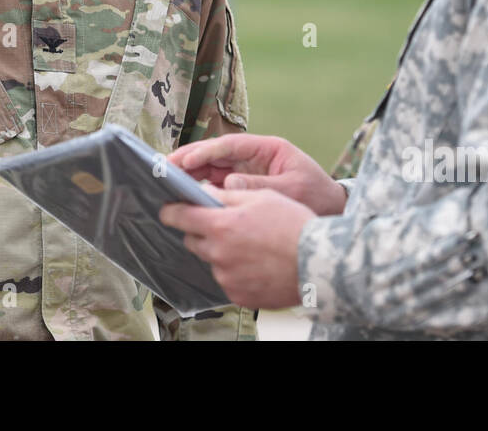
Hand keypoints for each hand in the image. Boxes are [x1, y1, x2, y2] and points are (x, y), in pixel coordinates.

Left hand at [160, 188, 313, 309]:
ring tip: (251, 246)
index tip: (168, 210)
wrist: (319, 264)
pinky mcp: (238, 294)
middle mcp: (219, 253)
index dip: (171, 211)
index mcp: (221, 225)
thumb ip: (228, 195)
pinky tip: (257, 264)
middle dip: (202, 232)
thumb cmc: (295, 226)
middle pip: (193, 240)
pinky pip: (228, 280)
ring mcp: (227, 277)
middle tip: (224, 226)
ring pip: (212, 260)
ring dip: (222, 252)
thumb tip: (206, 192)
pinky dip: (236, 272)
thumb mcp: (262, 197)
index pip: (179, 217)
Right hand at [169, 133, 347, 215]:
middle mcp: (254, 157)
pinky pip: (219, 185)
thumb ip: (260, 185)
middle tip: (166, 167)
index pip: (230, 145)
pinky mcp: (245, 187)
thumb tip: (229, 184)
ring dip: (191, 174)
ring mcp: (248, 171)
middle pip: (216, 155)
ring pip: (213, 169)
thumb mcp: (292, 189)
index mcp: (267, 148)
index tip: (185, 160)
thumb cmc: (317, 196)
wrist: (333, 211)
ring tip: (168, 180)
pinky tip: (186, 196)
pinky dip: (202, 188)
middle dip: (190, 160)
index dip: (205, 151)